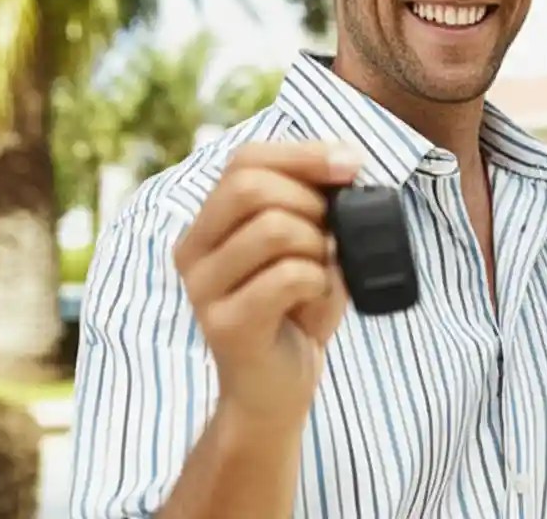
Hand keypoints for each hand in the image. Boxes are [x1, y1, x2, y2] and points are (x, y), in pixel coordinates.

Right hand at [173, 142, 362, 428]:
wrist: (277, 392)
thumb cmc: (298, 312)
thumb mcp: (310, 247)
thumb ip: (318, 204)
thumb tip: (348, 161)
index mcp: (210, 223)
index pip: (245, 160)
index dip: (303, 154)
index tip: (353, 164)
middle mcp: (193, 251)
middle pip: (250, 187)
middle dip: (311, 202)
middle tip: (331, 236)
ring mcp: (203, 289)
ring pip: (272, 228)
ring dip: (318, 245)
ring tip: (321, 272)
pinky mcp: (225, 324)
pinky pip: (287, 277)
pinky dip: (319, 281)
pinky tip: (315, 300)